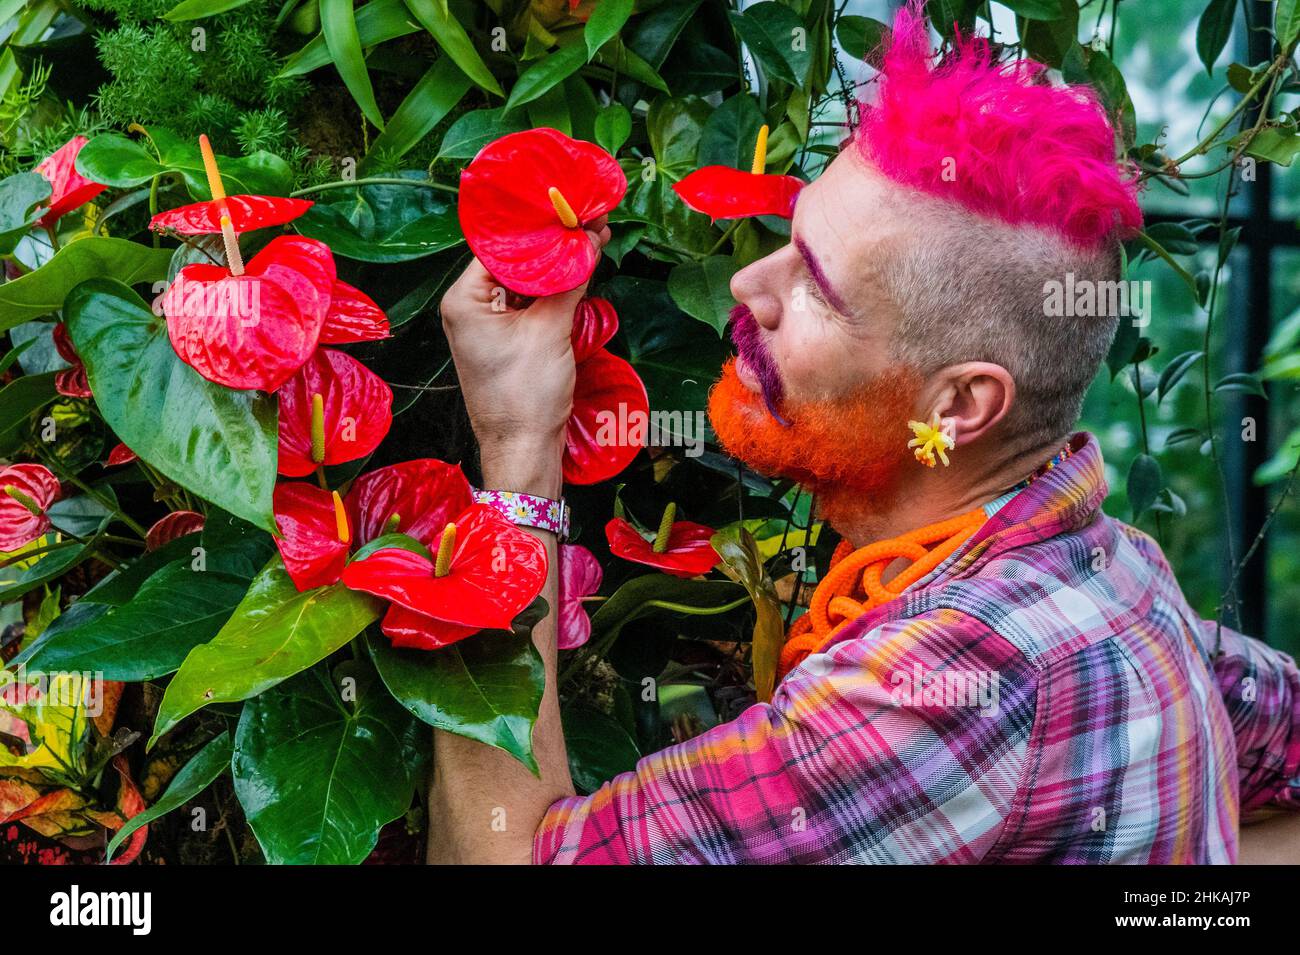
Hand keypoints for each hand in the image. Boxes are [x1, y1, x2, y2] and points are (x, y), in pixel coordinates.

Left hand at [440, 219, 609, 486]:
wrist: (526, 450)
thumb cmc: (526, 396)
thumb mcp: (550, 330)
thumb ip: (570, 280)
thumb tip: (590, 239)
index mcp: (464, 299)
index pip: (502, 245)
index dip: (538, 225)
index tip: (568, 207)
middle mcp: (469, 307)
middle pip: (514, 261)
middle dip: (552, 243)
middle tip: (587, 219)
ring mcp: (487, 325)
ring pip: (526, 282)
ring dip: (558, 265)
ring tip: (592, 238)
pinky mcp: (506, 341)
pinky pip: (530, 304)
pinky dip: (555, 290)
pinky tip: (582, 271)